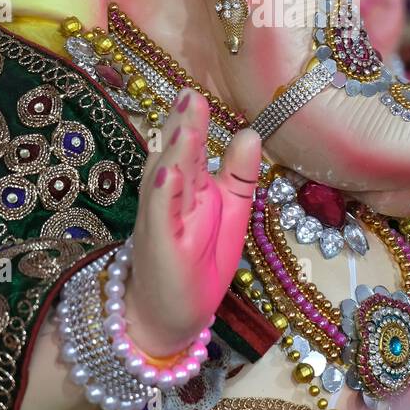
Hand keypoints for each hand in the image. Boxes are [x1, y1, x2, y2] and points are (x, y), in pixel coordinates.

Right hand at [125, 89, 261, 356]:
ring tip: (184, 122)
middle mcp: (170, 199)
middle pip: (175, 157)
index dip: (190, 122)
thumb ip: (238, 175)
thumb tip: (250, 133)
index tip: (193, 94)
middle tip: (189, 95)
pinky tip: (168, 173)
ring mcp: (162, 221)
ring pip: (165, 180)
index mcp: (188, 188)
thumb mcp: (228, 213)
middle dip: (182, 127)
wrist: (171, 316)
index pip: (188, 149)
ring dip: (174, 151)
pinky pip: (160, 216)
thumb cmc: (198, 264)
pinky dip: (163, 193)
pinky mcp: (160, 246)